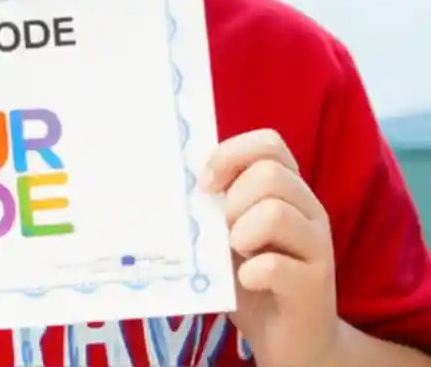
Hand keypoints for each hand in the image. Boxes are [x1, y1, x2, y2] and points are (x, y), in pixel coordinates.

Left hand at [204, 129, 341, 366]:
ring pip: (276, 212)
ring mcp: (317, 248)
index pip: (269, 144)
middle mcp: (308, 212)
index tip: (206, 185)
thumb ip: (210, 207)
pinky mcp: (314, 286)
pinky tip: (247, 280)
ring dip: (242, 233)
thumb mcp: (225, 236)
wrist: (290, 341)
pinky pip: (278, 265)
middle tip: (224, 232)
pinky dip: (253, 272)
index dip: (231, 155)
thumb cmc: (249, 280)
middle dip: (233, 201)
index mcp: (287, 192)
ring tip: (237, 254)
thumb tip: (168, 181)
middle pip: (270, 174)